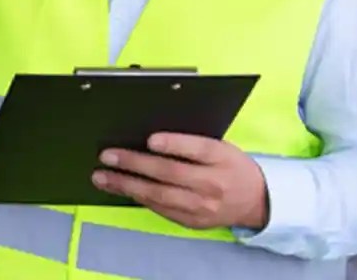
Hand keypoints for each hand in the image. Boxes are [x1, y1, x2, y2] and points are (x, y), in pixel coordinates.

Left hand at [92, 132, 268, 230]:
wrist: (255, 200)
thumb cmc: (229, 165)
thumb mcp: (221, 146)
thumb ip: (192, 142)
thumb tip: (149, 135)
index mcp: (222, 158)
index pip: (198, 149)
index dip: (174, 144)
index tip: (151, 139)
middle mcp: (213, 184)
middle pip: (171, 173)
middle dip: (135, 164)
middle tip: (108, 155)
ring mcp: (202, 206)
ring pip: (159, 195)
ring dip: (126, 185)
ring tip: (101, 176)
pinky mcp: (191, 221)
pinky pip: (159, 208)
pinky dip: (136, 197)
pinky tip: (118, 187)